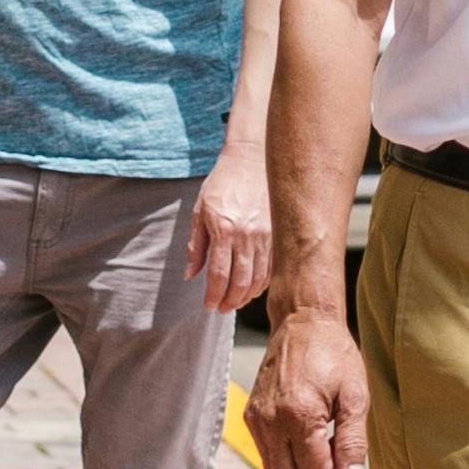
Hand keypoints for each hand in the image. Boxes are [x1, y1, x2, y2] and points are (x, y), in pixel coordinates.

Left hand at [186, 148, 274, 312]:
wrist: (251, 159)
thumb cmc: (222, 183)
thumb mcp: (200, 211)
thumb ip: (195, 245)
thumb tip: (190, 275)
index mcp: (224, 230)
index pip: (218, 274)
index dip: (213, 295)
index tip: (208, 306)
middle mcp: (247, 236)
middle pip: (240, 282)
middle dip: (229, 302)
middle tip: (221, 309)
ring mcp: (266, 236)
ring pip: (259, 278)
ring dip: (246, 296)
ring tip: (235, 302)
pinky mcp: (278, 233)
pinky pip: (272, 267)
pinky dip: (262, 283)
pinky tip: (253, 288)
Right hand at [254, 304, 370, 468]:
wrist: (303, 322)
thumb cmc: (335, 355)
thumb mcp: (355, 396)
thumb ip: (354, 442)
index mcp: (299, 415)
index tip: (349, 464)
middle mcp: (270, 421)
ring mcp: (256, 419)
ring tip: (324, 464)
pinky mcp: (251, 416)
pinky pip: (266, 455)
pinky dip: (286, 462)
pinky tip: (307, 446)